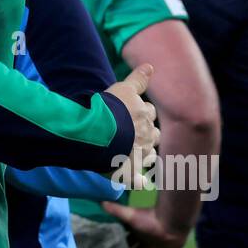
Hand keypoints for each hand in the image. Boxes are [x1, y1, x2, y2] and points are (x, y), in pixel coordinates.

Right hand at [101, 203, 188, 247]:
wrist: (172, 224)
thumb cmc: (150, 219)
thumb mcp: (130, 215)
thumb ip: (116, 210)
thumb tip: (100, 202)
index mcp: (135, 224)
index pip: (122, 230)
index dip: (114, 234)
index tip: (103, 241)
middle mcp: (143, 233)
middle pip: (130, 242)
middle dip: (121, 247)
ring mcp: (154, 243)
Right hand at [104, 63, 158, 189]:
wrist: (94, 132)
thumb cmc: (107, 108)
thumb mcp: (122, 88)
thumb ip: (138, 80)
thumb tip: (151, 66)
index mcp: (144, 117)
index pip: (149, 112)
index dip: (142, 112)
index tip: (132, 113)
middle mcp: (146, 137)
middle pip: (153, 135)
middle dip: (146, 134)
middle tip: (132, 133)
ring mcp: (139, 156)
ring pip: (149, 156)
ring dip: (144, 154)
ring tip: (132, 153)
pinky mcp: (129, 173)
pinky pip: (139, 181)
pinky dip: (139, 181)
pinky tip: (139, 181)